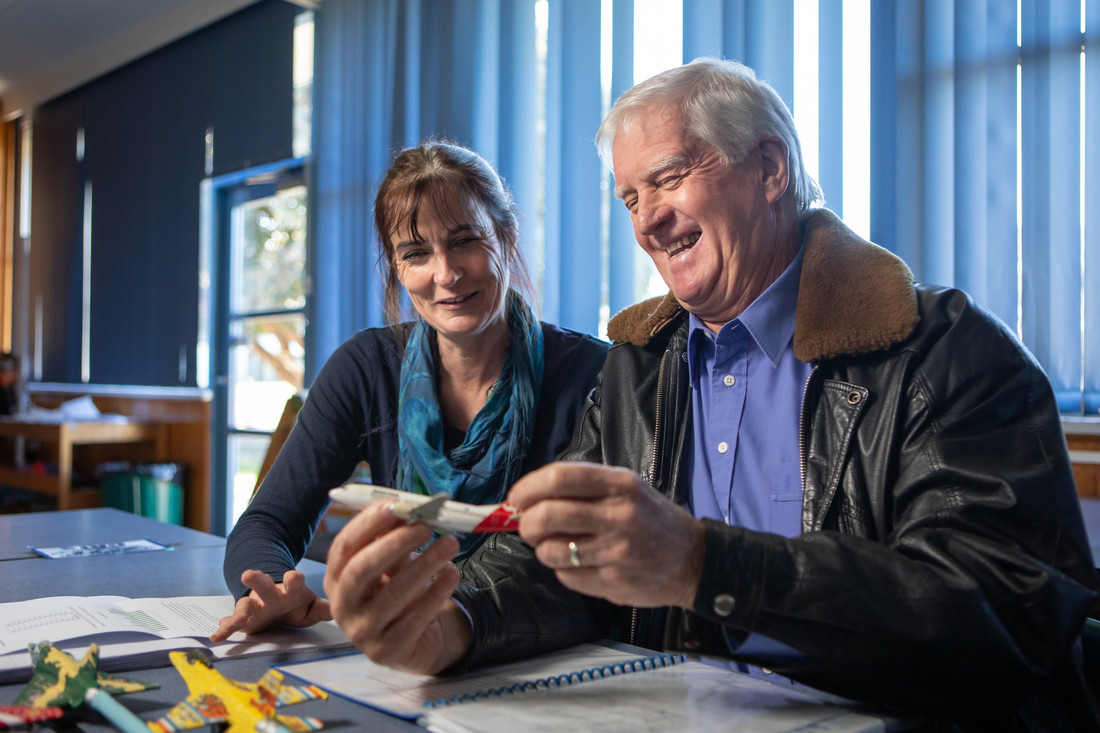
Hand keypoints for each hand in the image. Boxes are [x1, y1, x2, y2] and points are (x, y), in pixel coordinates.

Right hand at [210, 569, 331, 640]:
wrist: (275, 602)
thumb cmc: (296, 605)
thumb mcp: (312, 607)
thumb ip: (324, 609)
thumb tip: (340, 610)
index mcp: (290, 590)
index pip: (292, 581)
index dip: (293, 579)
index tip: (293, 577)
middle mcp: (270, 594)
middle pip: (264, 586)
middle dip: (258, 580)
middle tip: (250, 574)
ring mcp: (254, 605)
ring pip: (245, 604)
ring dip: (241, 610)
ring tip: (238, 619)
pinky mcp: (243, 618)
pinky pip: (231, 623)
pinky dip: (224, 629)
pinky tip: (216, 636)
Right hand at [324, 501, 470, 674]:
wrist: (416, 641)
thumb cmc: (399, 592)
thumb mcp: (393, 565)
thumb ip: (395, 540)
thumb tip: (409, 507)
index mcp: (336, 578)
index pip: (344, 546)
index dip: (367, 523)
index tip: (395, 505)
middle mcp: (342, 605)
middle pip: (361, 569)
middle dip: (395, 543)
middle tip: (426, 525)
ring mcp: (361, 632)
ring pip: (393, 594)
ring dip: (425, 564)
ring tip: (450, 544)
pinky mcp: (386, 651)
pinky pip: (414, 618)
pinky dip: (436, 592)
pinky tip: (452, 573)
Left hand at [509, 461, 705, 608]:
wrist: (695, 561)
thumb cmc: (653, 520)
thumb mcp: (628, 489)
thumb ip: (584, 488)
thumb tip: (529, 497)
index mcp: (621, 485)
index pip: (560, 478)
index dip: (528, 488)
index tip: (516, 498)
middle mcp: (619, 515)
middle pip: (548, 515)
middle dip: (526, 522)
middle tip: (527, 526)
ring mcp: (617, 551)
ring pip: (551, 550)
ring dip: (542, 549)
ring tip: (554, 545)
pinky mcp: (613, 581)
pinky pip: (567, 576)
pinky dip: (563, 570)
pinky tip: (581, 563)